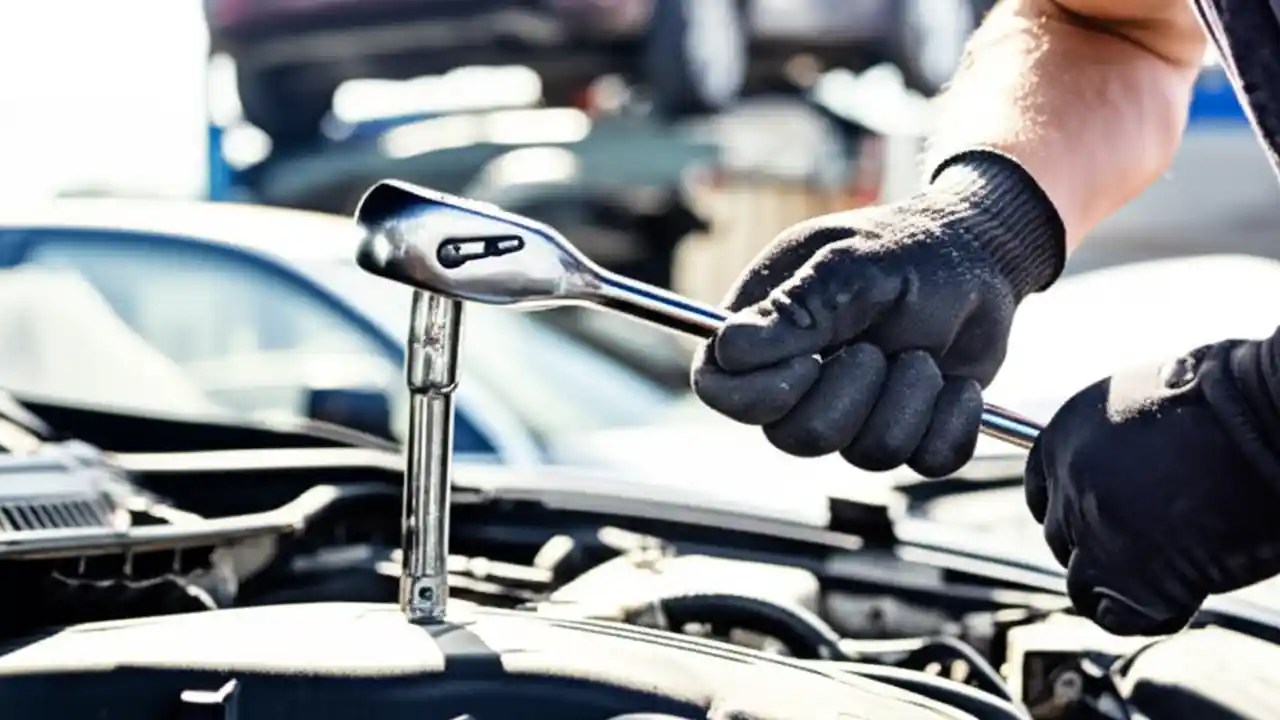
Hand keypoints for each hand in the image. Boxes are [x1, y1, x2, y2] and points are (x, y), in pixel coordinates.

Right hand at [692, 151, 1063, 476]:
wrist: (981, 258)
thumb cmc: (908, 247)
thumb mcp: (852, 264)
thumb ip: (796, 310)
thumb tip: (728, 351)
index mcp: (765, 333)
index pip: (720, 389)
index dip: (758, 395)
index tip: (809, 360)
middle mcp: (799, 381)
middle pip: (796, 438)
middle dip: (852, 395)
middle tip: (879, 346)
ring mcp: (855, 413)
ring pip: (866, 456)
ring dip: (909, 399)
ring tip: (923, 353)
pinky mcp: (910, 432)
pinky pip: (926, 461)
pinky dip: (953, 421)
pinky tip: (957, 384)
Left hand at [1025, 339, 1279, 635]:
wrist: (1265, 416)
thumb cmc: (1229, 401)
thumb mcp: (1147, 404)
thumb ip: (1119, 445)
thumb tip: (1124, 478)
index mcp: (1065, 434)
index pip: (1041, 492)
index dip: (1073, 513)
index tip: (1101, 524)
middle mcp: (1067, 482)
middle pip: (1061, 537)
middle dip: (1100, 548)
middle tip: (1155, 546)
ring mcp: (1094, 529)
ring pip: (1082, 581)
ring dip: (1119, 584)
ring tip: (1174, 568)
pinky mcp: (1130, 574)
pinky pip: (1117, 616)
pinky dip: (1146, 614)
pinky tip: (1181, 594)